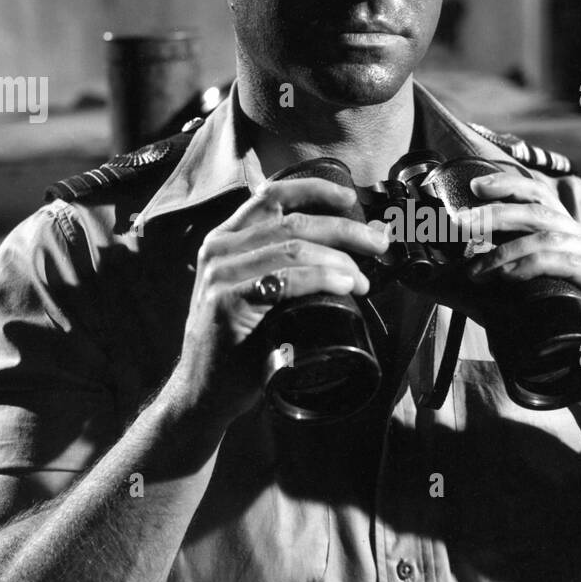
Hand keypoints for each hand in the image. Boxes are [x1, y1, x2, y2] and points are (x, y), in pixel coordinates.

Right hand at [168, 176, 389, 424]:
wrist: (202, 391)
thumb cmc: (237, 344)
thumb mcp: (251, 292)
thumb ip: (277, 266)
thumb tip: (339, 254)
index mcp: (226, 239)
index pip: (272, 196)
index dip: (315, 190)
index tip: (349, 197)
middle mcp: (219, 249)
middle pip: (293, 222)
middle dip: (345, 229)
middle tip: (377, 243)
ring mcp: (221, 275)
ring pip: (294, 248)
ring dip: (340, 261)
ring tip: (363, 279)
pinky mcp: (226, 302)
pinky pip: (285, 280)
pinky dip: (320, 278)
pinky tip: (343, 285)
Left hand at [457, 167, 580, 397]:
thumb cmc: (551, 338)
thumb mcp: (511, 301)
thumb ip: (486, 279)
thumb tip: (436, 273)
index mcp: (571, 236)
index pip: (539, 198)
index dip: (507, 185)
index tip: (474, 187)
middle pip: (539, 211)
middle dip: (494, 215)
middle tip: (460, 225)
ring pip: (547, 236)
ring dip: (504, 250)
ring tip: (476, 270)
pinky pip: (564, 260)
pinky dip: (530, 265)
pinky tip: (506, 275)